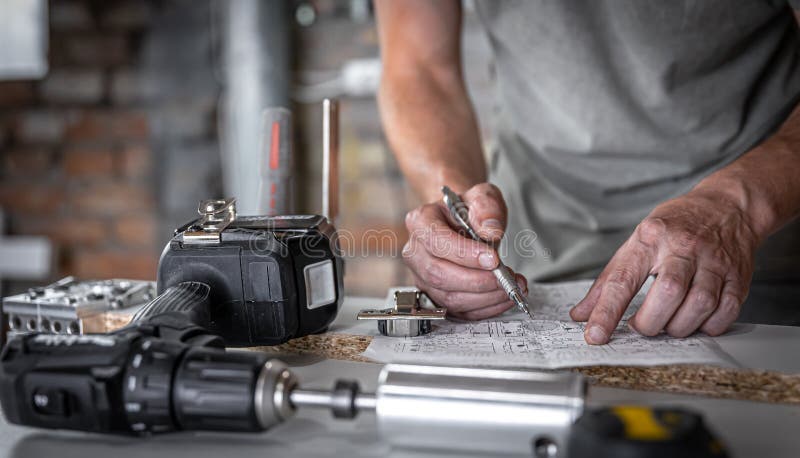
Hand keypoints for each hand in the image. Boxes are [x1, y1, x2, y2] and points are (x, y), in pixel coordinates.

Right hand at [402, 183, 527, 319]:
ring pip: (449, 298)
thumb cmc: (468, 211)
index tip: (493, 258)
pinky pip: (459, 311)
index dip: (465, 253)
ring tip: (511, 286)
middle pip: (439, 274)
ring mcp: (422, 277)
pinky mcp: (436, 296)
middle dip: (477, 280)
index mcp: (420, 222)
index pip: (437, 241)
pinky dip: (485, 308)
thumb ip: (487, 208)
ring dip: (485, 297)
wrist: (462, 223)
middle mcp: (416, 252)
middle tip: (505, 276)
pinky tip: (503, 297)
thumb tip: (491, 231)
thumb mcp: (482, 197)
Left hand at [570, 189, 759, 343]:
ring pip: (699, 304)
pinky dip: (709, 326)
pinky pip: (726, 311)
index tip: (595, 335)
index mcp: (650, 238)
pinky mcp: (738, 275)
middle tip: (642, 326)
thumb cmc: (675, 227)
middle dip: (650, 322)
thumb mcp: (636, 243)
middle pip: (667, 293)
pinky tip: (696, 322)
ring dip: (679, 327)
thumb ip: (609, 281)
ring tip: (668, 325)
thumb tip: (581, 314)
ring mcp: (714, 261)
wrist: (726, 206)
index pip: (623, 280)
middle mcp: (683, 247)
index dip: (607, 312)